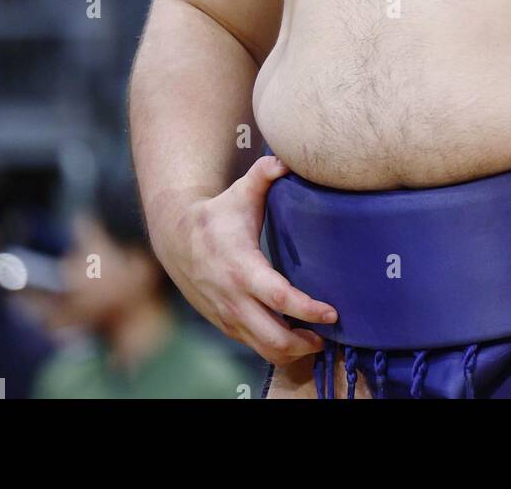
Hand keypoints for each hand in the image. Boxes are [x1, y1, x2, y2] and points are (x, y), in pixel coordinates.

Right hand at [149, 155, 336, 365]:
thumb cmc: (217, 214)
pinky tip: (293, 337)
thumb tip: (287, 159)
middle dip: (305, 343)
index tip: (333, 312)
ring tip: (316, 340)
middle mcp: (234, 298)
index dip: (309, 310)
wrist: (177, 239)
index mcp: (242, 267)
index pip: (280, 298)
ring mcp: (228, 315)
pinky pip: (253, 346)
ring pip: (264, 349)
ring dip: (292, 351)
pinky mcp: (225, 323)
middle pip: (274, 338)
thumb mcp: (240, 192)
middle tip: (330, 333)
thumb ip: (265, 173)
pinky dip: (275, 348)